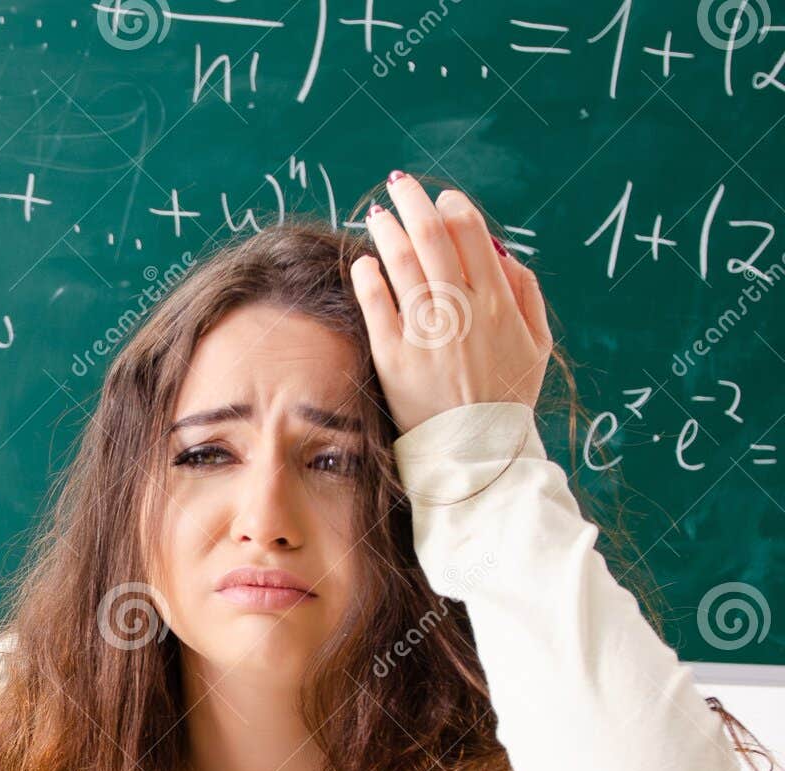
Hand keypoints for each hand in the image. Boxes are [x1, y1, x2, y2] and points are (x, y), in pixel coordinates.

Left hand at [350, 171, 551, 434]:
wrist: (476, 454)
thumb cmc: (506, 399)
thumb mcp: (537, 345)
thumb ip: (525, 294)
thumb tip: (503, 253)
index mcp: (497, 301)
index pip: (471, 233)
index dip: (453, 207)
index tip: (442, 201)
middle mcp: (460, 309)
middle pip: (432, 235)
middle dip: (414, 201)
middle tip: (400, 185)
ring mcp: (425, 332)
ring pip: (401, 261)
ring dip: (387, 229)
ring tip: (377, 215)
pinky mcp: (392, 357)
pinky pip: (376, 303)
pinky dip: (368, 275)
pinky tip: (364, 262)